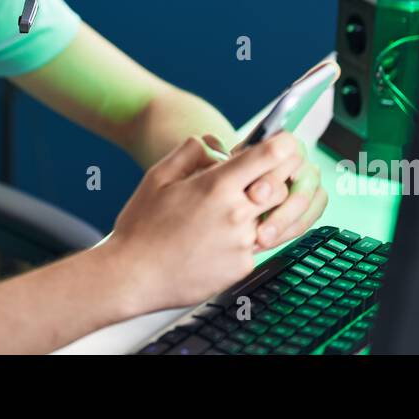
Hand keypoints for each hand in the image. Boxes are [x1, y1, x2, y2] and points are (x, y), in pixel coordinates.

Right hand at [104, 134, 304, 313]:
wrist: (133, 276)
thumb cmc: (142, 226)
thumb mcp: (158, 176)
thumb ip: (190, 152)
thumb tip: (213, 143)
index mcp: (217, 186)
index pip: (269, 156)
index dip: (284, 145)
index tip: (285, 143)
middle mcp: (236, 213)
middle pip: (280, 187)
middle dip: (273, 180)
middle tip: (252, 181)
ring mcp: (242, 243)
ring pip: (270, 218)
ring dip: (256, 211)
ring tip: (220, 217)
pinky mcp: (242, 267)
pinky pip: (255, 245)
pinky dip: (242, 239)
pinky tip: (213, 241)